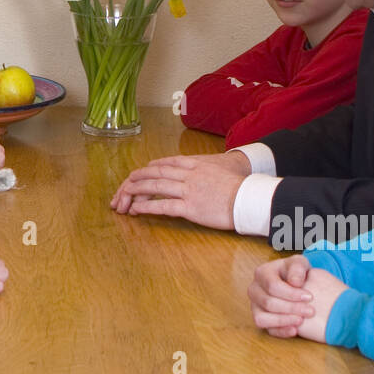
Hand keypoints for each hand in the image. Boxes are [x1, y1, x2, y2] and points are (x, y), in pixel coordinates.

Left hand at [108, 152, 251, 229]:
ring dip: (136, 190)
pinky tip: (136, 209)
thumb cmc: (238, 184)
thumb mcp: (218, 168)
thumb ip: (202, 168)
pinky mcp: (190, 207)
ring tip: (124, 195)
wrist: (249, 197)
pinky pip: (163, 206)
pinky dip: (147, 206)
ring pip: (155, 187)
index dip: (150, 168)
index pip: (166, 163)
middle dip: (138, 178)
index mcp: (195, 164)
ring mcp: (188, 190)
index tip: (140, 171)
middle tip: (125, 183)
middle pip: (156, 173)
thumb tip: (193, 170)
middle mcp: (188, 174)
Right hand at [248, 257, 346, 342]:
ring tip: (301, 320)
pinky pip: (266, 329)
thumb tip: (295, 282)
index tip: (310, 297)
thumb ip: (297, 268)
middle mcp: (254, 290)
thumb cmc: (296, 272)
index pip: (272, 286)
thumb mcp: (299, 264)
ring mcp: (255, 306)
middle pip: (268, 303)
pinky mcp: (261, 319)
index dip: (291, 293)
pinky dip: (281, 331)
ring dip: (283, 321)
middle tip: (310, 311)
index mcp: (261, 273)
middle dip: (291, 308)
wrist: (297, 283)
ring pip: (262, 318)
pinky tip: (295, 330)